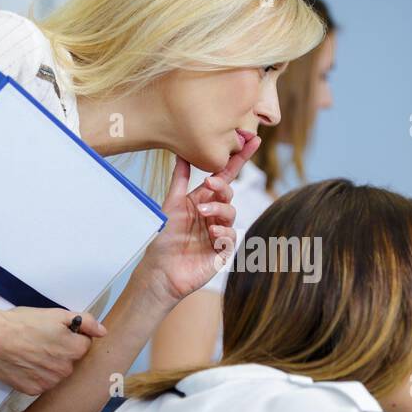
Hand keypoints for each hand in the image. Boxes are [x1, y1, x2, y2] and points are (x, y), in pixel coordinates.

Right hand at [0, 307, 106, 395]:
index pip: (84, 345)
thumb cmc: (21, 324)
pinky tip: (25, 363)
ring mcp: (49, 382)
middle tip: (42, 340)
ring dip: (49, 364)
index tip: (57, 332)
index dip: (71, 337)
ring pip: (57, 373)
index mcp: (74, 350)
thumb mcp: (56, 314)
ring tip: (31, 351)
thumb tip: (103, 331)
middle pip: (71, 360)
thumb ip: (85, 322)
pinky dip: (36, 375)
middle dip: (61, 351)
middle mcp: (65, 370)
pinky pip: (42, 383)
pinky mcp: (34, 390)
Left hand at [131, 135, 260, 306]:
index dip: (239, 160)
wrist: (160, 271)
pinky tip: (211, 232)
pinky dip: (223, 231)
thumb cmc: (164, 240)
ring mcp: (220, 232)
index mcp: (204, 201)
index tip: (252, 141)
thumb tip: (182, 153)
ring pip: (231, 213)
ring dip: (219, 209)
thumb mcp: (171, 205)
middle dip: (222, 187)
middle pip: (229, 194)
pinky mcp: (222, 251)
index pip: (225, 178)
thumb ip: (180, 180)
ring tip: (202, 213)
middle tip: (209, 184)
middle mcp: (214, 215)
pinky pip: (231, 237)